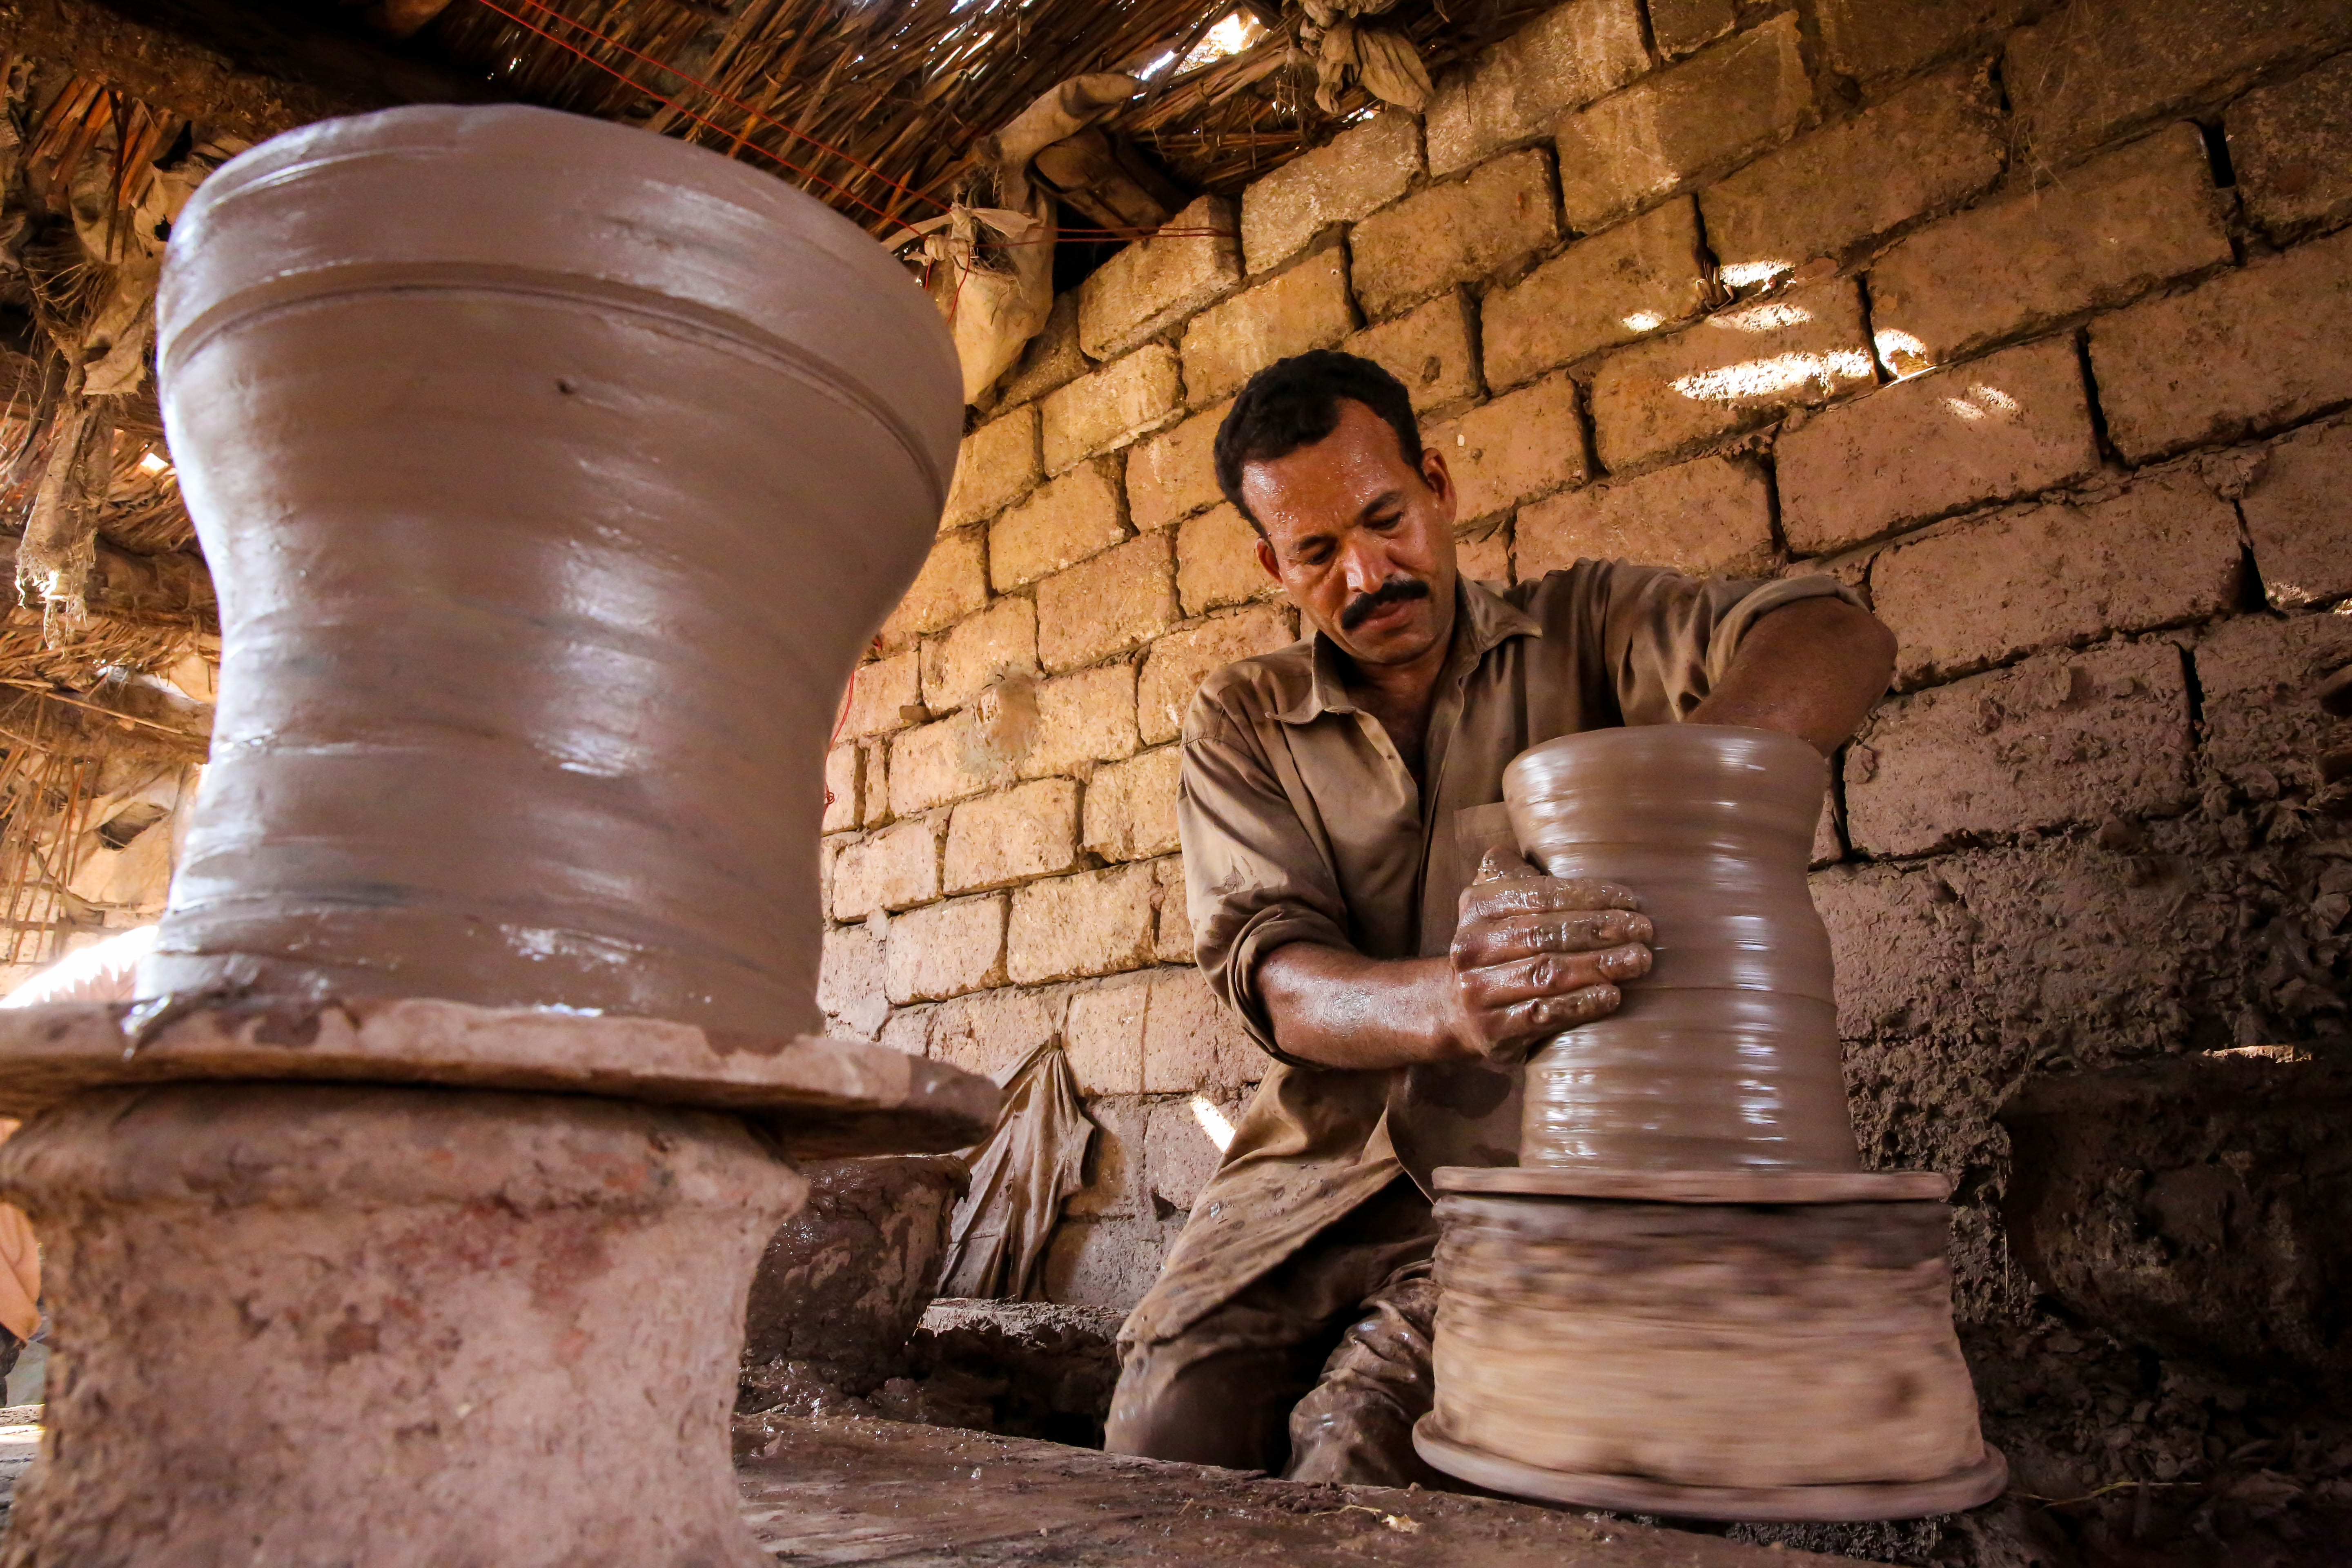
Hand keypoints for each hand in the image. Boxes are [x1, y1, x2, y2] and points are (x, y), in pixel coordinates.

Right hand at [1444, 846, 1652, 1062]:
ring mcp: (1479, 991)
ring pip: (1547, 974)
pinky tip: (1612, 995)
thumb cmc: (1496, 947)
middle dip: (1601, 930)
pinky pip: (1544, 1014)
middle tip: (1644, 931)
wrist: (1455, 1010)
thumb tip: (1549, 837)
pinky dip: (1581, 1004)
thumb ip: (1514, 873)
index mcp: (1477, 907)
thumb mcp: (1493, 902)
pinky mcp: (1494, 1030)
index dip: (1589, 896)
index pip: (1540, 896)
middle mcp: (1471, 947)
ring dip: (1599, 966)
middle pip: (1546, 934)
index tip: (1630, 900)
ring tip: (1638, 961)